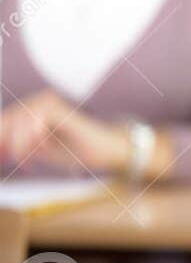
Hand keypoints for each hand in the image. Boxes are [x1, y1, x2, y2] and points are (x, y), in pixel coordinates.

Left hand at [0, 91, 131, 174]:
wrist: (108, 150)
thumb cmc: (77, 150)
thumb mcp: (41, 150)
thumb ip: (20, 145)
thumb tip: (1, 147)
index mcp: (34, 110)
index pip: (7, 120)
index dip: (1, 137)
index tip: (1, 157)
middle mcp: (40, 102)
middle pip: (9, 118)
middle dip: (5, 141)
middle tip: (10, 161)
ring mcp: (50, 102)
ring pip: (20, 118)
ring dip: (20, 142)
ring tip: (28, 160)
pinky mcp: (60, 108)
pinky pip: (36, 118)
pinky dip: (33, 136)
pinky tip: (42, 149)